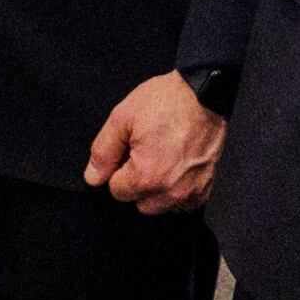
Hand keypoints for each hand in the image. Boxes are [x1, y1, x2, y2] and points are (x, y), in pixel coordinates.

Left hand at [84, 70, 225, 214]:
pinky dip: (177, 192)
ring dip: (157, 191)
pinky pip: (184, 204)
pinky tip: (176, 170)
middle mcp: (170, 190)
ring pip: (161, 206)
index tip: (129, 152)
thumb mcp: (122, 118)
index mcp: (146, 176)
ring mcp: (191, 191)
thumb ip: (103, 152)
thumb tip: (93, 178)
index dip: (118, 170)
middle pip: (139, 203)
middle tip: (144, 155)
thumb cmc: (166, 102)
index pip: (117, 191)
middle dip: (136, 184)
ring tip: (161, 161)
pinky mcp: (205, 187)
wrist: (204, 93)